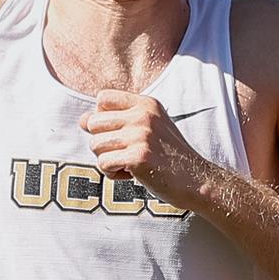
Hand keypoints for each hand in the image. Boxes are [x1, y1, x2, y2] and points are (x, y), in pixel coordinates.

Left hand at [80, 90, 211, 206]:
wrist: (196, 180)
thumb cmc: (169, 157)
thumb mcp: (150, 128)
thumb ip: (118, 120)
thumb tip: (82, 120)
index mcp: (146, 104)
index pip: (103, 99)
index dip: (102, 118)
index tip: (118, 135)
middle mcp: (143, 115)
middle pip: (93, 122)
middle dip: (102, 142)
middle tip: (123, 153)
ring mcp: (141, 135)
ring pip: (95, 145)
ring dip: (107, 160)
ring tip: (129, 164)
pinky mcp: (138, 157)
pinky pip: (103, 163)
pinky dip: (113, 174)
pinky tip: (131, 175)